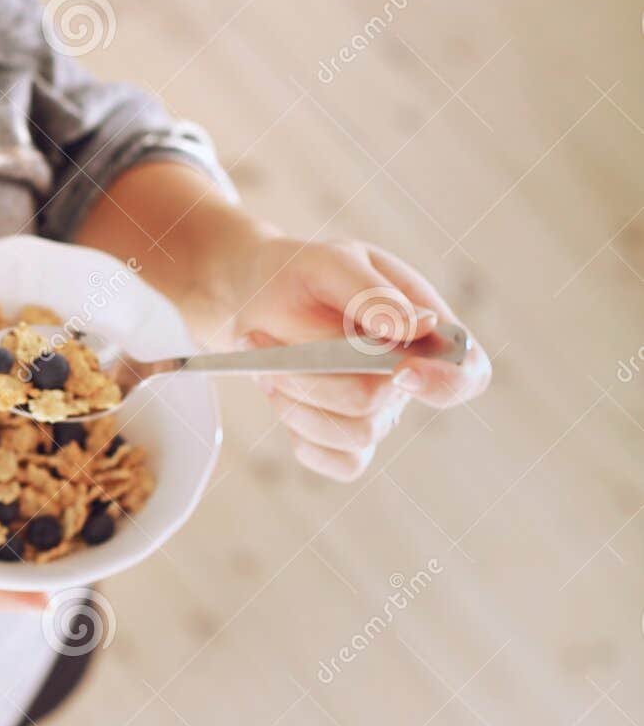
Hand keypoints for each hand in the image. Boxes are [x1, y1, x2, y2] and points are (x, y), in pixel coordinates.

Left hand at [219, 236, 491, 480]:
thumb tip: (419, 326)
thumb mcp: (330, 262)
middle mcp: (408, 377)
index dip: (446, 381)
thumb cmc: (303, 274)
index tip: (400, 370)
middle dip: (315, 373)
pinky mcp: (346, 438)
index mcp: (426, 329)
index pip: (468, 372)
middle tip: (263, 338)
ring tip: (260, 356)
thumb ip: (372, 293)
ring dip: (296, 397)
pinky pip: (340, 463)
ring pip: (358, 434)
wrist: (256, 295)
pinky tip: (275, 391)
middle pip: (381, 401)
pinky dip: (300, 430)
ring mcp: (379, 411)